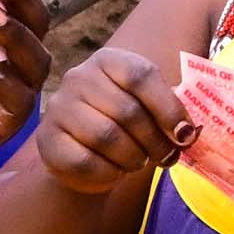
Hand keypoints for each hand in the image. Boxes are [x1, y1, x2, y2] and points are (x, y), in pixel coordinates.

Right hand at [33, 43, 190, 196]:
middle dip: (155, 141)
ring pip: (106, 137)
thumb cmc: (126, 128)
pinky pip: (86, 161)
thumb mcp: (148, 110)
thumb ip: (169, 112)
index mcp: (107, 61)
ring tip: (139, 162)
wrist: (86, 157)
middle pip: (127, 110)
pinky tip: (115, 171)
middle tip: (167, 157)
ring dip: (133, 158)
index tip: (185, 135)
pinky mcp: (47, 140)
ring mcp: (58, 108)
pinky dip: (109, 173)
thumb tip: (187, 132)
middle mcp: (78, 77)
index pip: (141, 75)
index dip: (168, 107)